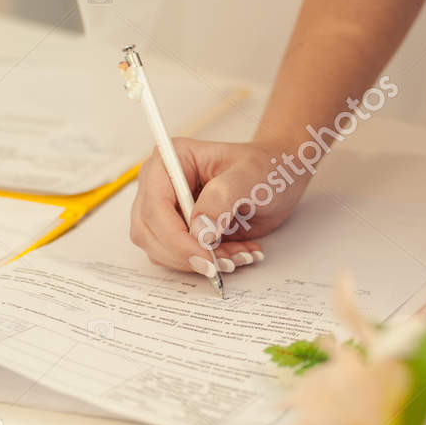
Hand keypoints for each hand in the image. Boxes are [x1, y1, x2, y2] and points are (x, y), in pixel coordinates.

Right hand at [129, 138, 310, 272]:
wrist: (277, 177)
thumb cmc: (264, 166)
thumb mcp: (249, 176)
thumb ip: (222, 199)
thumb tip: (199, 232)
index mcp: (171, 160)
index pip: (154, 205)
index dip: (175, 236)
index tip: (204, 254)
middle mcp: (161, 185)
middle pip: (148, 232)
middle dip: (183, 254)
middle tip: (219, 264)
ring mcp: (167, 210)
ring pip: (160, 250)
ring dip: (197, 261)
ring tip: (237, 255)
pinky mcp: (178, 230)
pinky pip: (178, 257)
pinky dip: (207, 263)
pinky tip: (234, 254)